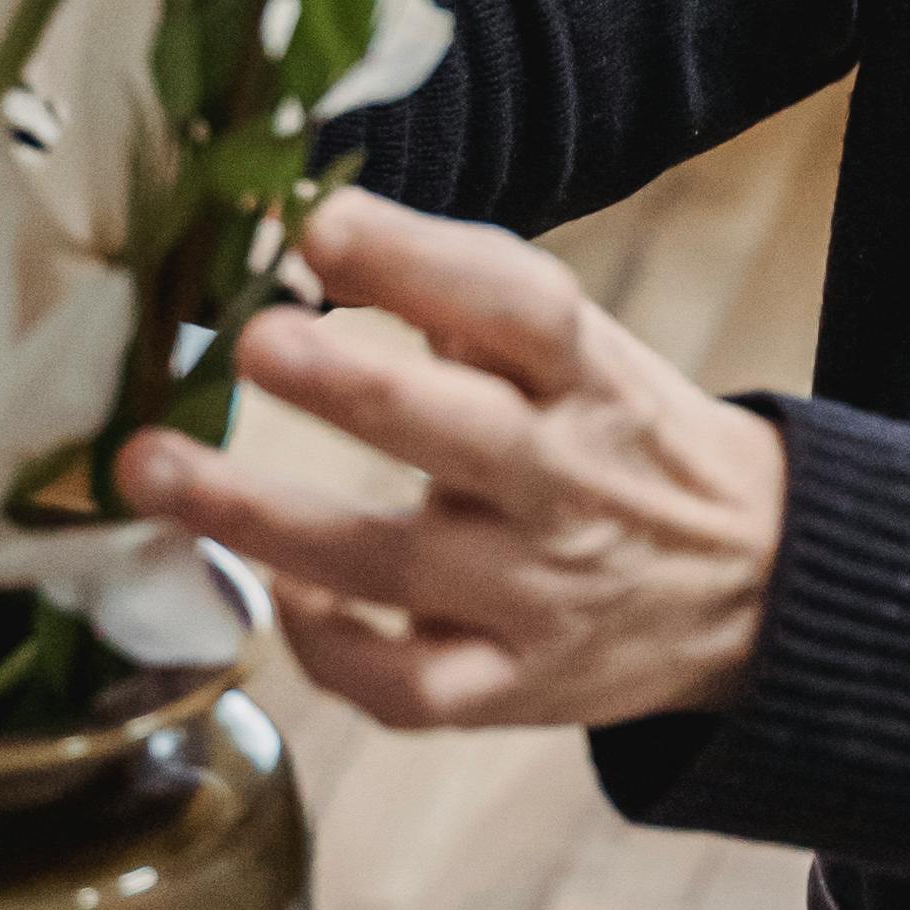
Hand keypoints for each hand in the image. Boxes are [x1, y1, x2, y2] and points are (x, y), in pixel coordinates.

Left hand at [118, 189, 788, 736]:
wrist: (755, 585)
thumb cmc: (622, 441)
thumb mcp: (580, 352)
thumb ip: (459, 299)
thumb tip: (299, 227)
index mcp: (591, 378)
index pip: (522, 306)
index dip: (420, 261)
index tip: (318, 222)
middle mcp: (568, 481)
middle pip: (461, 435)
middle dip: (352, 388)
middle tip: (250, 340)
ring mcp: (540, 594)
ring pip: (396, 565)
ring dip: (265, 518)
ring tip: (154, 467)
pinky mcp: (515, 686)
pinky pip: (408, 687)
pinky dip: (329, 648)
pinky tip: (274, 594)